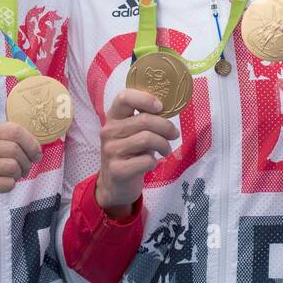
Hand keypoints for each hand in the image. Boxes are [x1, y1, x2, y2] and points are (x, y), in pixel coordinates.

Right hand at [0, 123, 42, 223]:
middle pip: (15, 149)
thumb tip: (36, 147)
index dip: (31, 143)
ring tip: (11, 177)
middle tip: (23, 170)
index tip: (36, 155)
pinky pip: (7, 183)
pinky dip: (10, 186)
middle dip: (26, 162)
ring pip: (12, 167)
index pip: (14, 130)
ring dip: (18, 175)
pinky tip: (1, 185)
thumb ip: (9, 139)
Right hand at [96, 87, 179, 218]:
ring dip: (163, 145)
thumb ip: (145, 118)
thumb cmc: (130, 152)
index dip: (145, 98)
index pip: (124, 97)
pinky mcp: (117, 169)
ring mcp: (111, 150)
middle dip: (166, 127)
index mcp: (113, 117)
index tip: (160, 107)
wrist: (115, 185)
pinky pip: (146, 160)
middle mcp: (109, 131)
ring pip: (148, 139)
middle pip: (144, 120)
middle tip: (174, 134)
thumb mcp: (134, 132)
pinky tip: (152, 163)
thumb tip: (169, 107)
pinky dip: (155, 161)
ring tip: (165, 150)